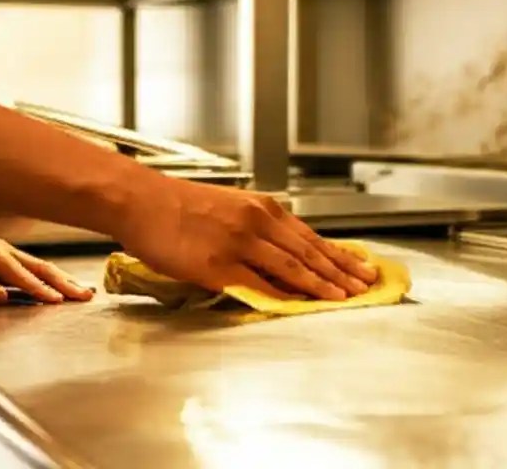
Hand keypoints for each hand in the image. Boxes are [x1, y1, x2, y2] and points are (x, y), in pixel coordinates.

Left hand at [0, 237, 93, 304]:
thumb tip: (4, 296)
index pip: (20, 275)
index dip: (40, 290)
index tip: (60, 302)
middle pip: (38, 266)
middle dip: (63, 282)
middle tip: (86, 297)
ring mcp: (0, 251)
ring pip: (38, 265)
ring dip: (61, 279)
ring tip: (84, 292)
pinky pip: (30, 267)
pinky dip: (49, 276)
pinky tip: (60, 284)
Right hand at [115, 178, 378, 300]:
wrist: (141, 202)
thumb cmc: (176, 204)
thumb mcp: (227, 205)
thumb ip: (255, 226)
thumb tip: (280, 250)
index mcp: (260, 207)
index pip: (309, 236)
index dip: (338, 254)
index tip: (359, 267)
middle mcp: (256, 222)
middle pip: (309, 251)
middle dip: (341, 271)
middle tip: (366, 286)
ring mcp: (239, 244)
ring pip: (292, 267)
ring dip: (321, 285)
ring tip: (343, 298)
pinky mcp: (219, 266)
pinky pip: (259, 284)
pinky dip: (284, 295)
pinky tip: (302, 304)